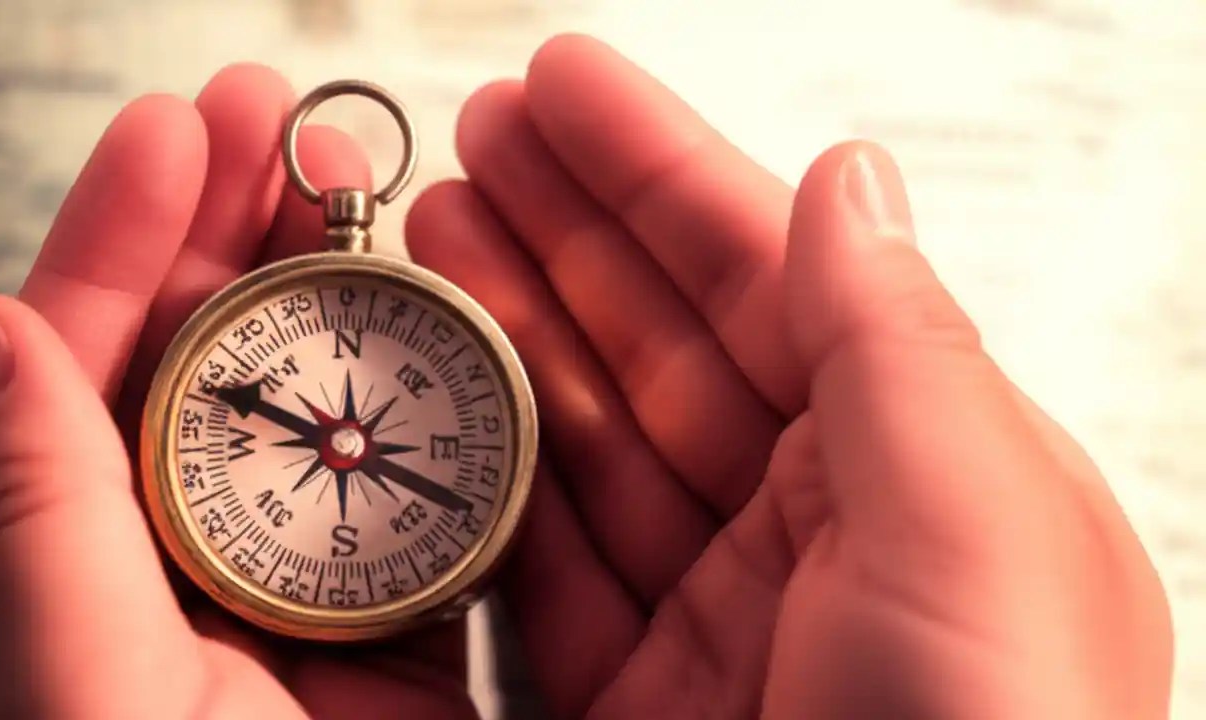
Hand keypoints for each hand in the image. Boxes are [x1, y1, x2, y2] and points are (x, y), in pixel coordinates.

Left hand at [0, 66, 476, 717]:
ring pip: (320, 410)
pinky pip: (421, 492)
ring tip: (376, 197)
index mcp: (52, 569)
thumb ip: (27, 523)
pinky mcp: (400, 627)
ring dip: (350, 298)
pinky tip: (462, 334)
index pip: (76, 366)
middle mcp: (171, 560)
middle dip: (241, 229)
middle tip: (287, 125)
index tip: (182, 128)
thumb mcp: (71, 692)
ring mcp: (293, 585)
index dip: (126, 237)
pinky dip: (446, 408)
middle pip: (205, 360)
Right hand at [404, 35, 1173, 717]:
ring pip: (589, 445)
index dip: (658, 171)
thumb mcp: (976, 549)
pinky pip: (539, 571)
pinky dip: (479, 486)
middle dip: (564, 231)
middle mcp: (818, 545)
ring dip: (507, 337)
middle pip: (662, 345)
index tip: (562, 84)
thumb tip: (846, 179)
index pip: (770, 281)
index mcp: (920, 483)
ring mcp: (716, 630)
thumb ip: (898, 356)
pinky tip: (434, 409)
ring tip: (431, 241)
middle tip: (473, 143)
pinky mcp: (629, 713)